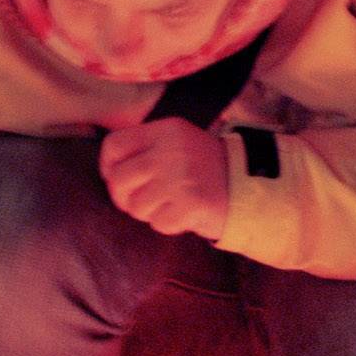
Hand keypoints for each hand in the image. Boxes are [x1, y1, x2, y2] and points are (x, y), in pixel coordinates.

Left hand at [99, 118, 230, 239]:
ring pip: (136, 206)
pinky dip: (168, 224)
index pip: (114, 145)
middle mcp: (171, 151)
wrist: (248, 184)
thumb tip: (108, 173)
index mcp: (165, 130)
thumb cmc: (202, 167)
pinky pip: (158, 223)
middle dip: (124, 197)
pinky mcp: (192, 204)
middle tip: (139, 201)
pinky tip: (183, 213)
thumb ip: (145, 149)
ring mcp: (181, 178)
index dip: (108, 166)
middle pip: (118, 179)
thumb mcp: (176, 143)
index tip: (117, 178)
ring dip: (149, 212)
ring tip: (169, 204)